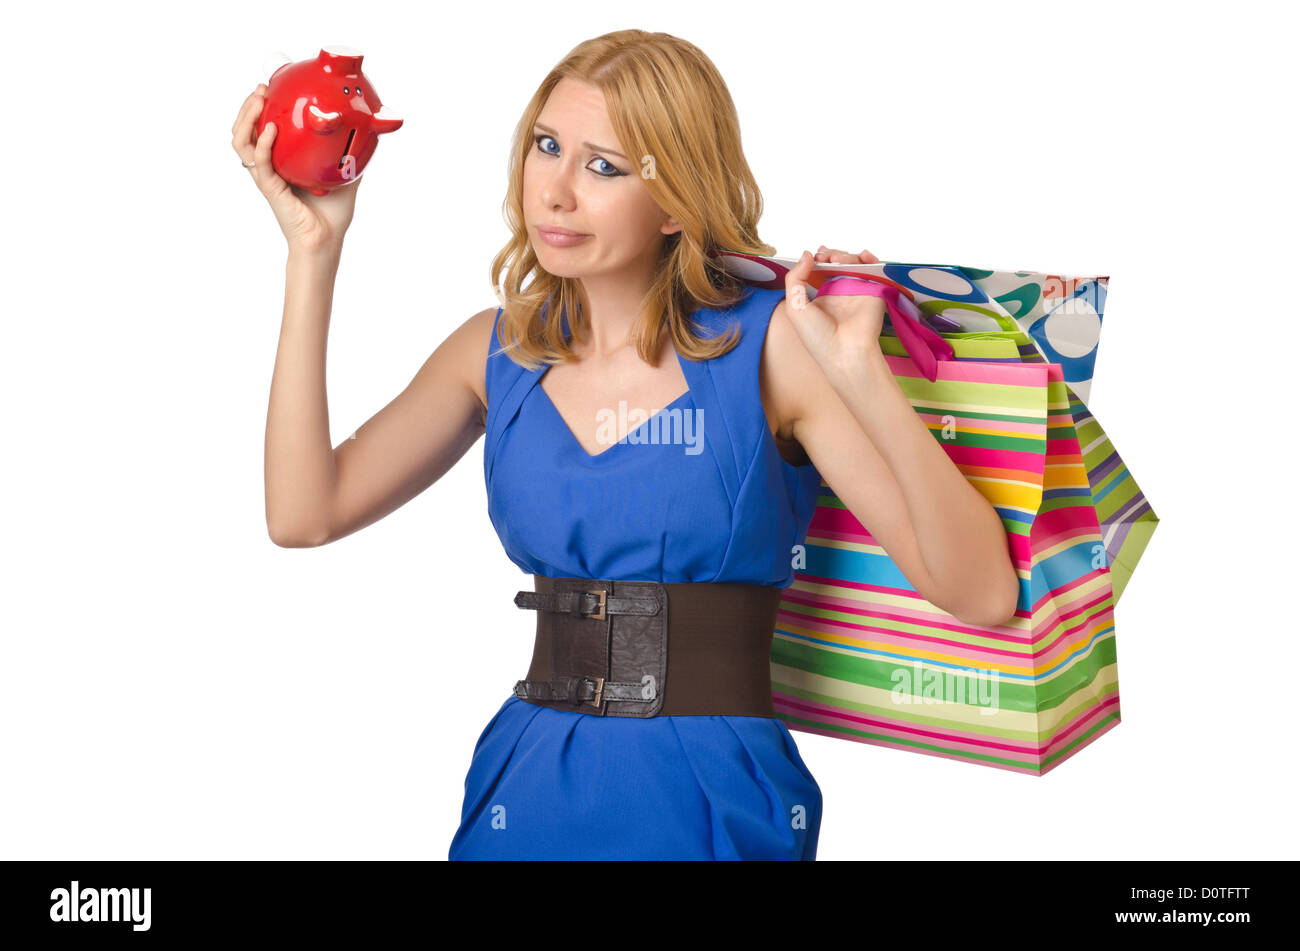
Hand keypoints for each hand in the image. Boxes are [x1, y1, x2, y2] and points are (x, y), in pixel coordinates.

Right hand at [231, 84, 361, 254]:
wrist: (327, 240)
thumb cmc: (333, 214)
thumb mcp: (346, 175)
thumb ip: (352, 154)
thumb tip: (368, 133)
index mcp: (281, 161)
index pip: (262, 129)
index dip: (261, 108)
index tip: (272, 87)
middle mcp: (269, 166)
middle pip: (244, 130)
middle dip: (248, 106)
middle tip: (262, 88)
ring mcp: (266, 177)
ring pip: (242, 143)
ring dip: (246, 118)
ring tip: (259, 100)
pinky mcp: (269, 188)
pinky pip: (260, 162)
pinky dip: (263, 144)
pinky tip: (271, 129)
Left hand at [784, 246, 886, 374]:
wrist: (844, 353)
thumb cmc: (817, 337)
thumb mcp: (795, 307)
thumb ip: (795, 278)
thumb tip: (807, 254)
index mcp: (822, 296)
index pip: (821, 268)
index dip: (819, 258)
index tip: (815, 255)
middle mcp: (841, 291)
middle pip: (837, 261)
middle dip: (831, 254)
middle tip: (825, 257)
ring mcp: (858, 290)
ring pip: (854, 262)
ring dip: (846, 255)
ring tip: (838, 261)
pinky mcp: (875, 291)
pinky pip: (874, 270)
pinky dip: (870, 259)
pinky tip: (863, 256)